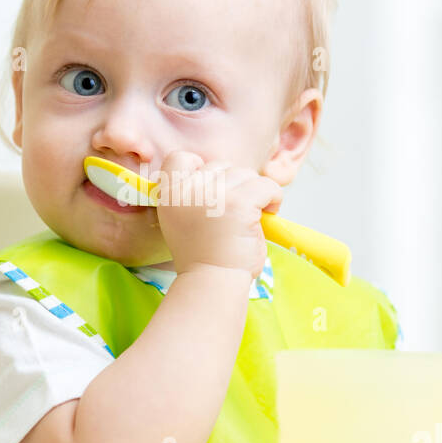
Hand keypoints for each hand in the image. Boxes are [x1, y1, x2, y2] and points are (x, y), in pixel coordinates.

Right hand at [155, 150, 281, 279]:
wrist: (212, 284)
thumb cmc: (204, 256)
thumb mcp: (186, 218)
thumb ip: (196, 193)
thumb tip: (229, 174)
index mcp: (168, 194)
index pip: (180, 158)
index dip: (200, 171)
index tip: (210, 195)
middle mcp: (187, 190)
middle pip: (220, 166)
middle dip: (233, 186)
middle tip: (234, 216)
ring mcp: (213, 194)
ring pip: (245, 174)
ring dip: (253, 193)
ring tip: (249, 219)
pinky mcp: (239, 203)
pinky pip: (266, 185)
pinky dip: (272, 198)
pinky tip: (267, 214)